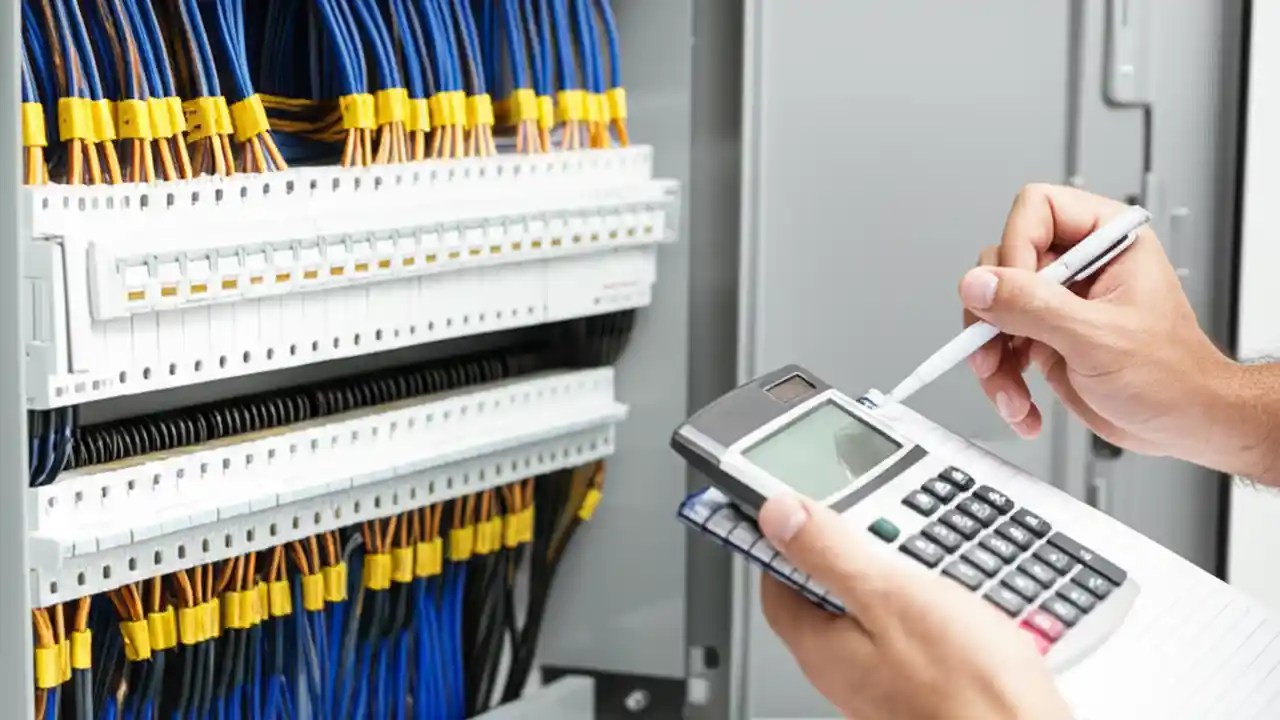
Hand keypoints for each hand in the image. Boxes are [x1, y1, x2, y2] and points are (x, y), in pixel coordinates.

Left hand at [758, 494, 1070, 719]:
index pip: (778, 581)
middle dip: (861, 552)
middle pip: (832, 592)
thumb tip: (777, 515)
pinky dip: (935, 606)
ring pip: (882, 610)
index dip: (787, 539)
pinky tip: (966, 599)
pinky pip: (918, 633)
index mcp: (820, 646)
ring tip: (938, 560)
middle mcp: (846, 669)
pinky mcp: (926, 685)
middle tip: (891, 529)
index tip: (803, 506)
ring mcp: (886, 679)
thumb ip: (829, 553)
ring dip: (906, 577)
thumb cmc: (965, 688)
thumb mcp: (888, 595)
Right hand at [959, 184, 1248, 470]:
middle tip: (995, 349)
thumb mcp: (1097, 338)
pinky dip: (1001, 378)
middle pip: (1003, 261)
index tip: (1013, 293)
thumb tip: (979, 284)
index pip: (1037, 209)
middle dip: (993, 315)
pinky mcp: (1044, 335)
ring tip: (1010, 391)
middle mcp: (1079, 264)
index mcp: (1107, 240)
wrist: (1183, 424)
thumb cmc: (1172, 377)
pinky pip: (998, 344)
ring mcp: (1059, 301)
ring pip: (992, 306)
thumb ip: (1033, 306)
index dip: (1016, 247)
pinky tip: (1021, 403)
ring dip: (991, 356)